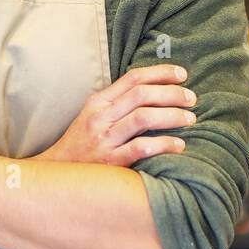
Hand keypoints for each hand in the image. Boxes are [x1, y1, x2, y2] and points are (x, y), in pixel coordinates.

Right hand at [34, 64, 195, 165]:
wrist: (56, 175)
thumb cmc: (80, 146)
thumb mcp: (92, 117)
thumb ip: (117, 104)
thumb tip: (153, 92)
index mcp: (98, 102)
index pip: (133, 78)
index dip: (160, 73)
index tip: (182, 74)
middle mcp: (100, 117)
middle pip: (141, 94)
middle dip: (171, 93)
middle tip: (191, 98)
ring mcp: (104, 139)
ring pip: (143, 117)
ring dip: (172, 115)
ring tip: (190, 118)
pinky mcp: (109, 161)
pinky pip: (141, 148)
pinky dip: (163, 144)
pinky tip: (178, 145)